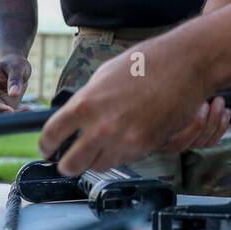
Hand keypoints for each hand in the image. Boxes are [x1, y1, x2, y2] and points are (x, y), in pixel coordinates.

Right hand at [0, 55, 31, 112]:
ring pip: (2, 115)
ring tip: (28, 110)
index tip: (10, 110)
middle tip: (23, 112)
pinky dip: (21, 113)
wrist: (16, 64)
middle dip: (6, 115)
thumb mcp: (17, 67)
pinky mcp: (8, 105)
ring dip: (15, 116)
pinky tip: (30, 109)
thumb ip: (15, 79)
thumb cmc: (14, 62)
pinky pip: (13, 113)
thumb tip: (14, 94)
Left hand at [37, 44, 229, 175]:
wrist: (184, 65)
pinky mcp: (146, 147)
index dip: (46, 146)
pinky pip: (124, 161)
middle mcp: (102, 126)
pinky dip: (120, 155)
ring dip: (96, 160)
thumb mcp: (105, 75)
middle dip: (67, 164)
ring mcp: (125, 140)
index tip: (47, 149)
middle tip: (68, 160)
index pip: (52, 135)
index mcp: (86, 103)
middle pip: (71, 165)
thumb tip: (75, 116)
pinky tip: (125, 139)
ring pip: (98, 166)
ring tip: (101, 147)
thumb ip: (87, 99)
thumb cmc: (148, 63)